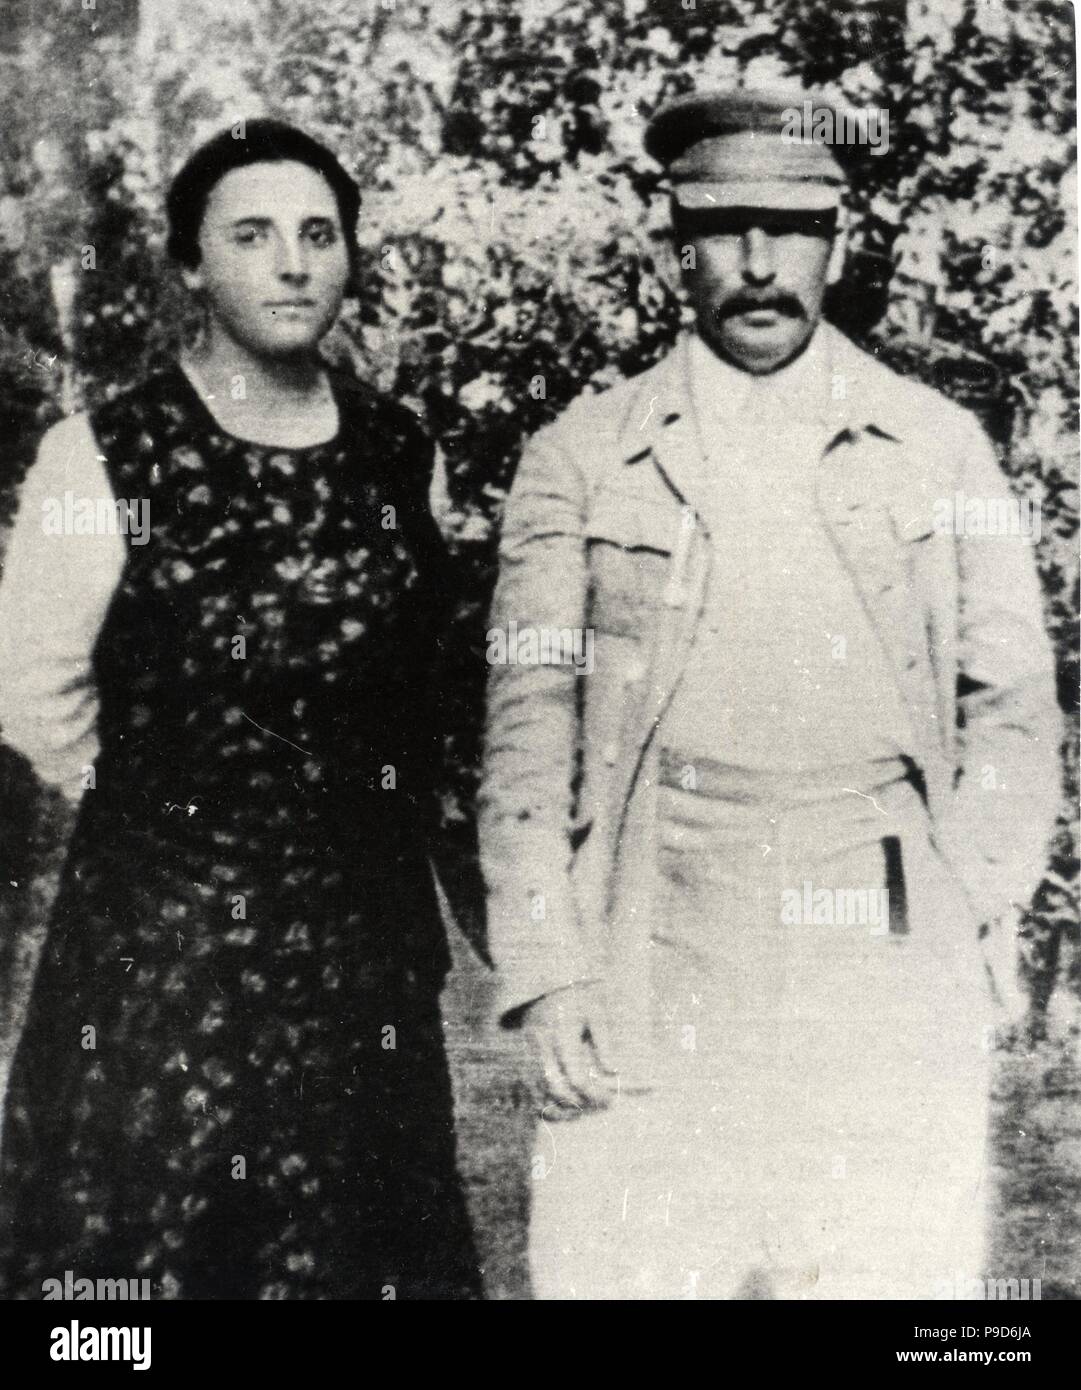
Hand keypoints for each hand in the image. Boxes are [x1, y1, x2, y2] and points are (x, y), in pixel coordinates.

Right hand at [523, 983, 619, 1118]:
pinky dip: (543, 1101)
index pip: (576, 1077)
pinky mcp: (520, 1053)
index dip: (594, 1094)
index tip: (610, 1100)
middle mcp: (540, 1043)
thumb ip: (604, 1040)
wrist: (547, 982)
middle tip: (598, 1105)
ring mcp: (526, 1049)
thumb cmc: (578, 996)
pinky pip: (528, 1086)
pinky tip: (562, 1105)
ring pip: (539, 1091)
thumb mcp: (596, 1011)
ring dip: (561, 1106)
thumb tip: (612, 1071)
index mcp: (560, 1031)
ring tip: (583, 1108)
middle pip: (556, 1088)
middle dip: (579, 1103)